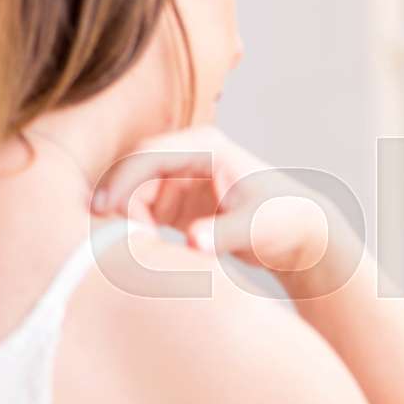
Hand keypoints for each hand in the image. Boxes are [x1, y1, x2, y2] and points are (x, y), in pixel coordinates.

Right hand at [90, 126, 340, 277]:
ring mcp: (178, 180)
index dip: (120, 180)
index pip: (147, 154)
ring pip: (131, 196)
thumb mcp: (256, 227)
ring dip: (125, 220)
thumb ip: (222, 233)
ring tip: (136, 253)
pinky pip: (140, 214)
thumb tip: (193, 242)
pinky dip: (135, 231)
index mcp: (205, 148)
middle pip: (131, 174)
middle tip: (119, 243)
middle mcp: (187, 157)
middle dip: (118, 205)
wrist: (300, 235)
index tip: (103, 211)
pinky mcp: (175, 204)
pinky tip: (143, 256)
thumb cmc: (284, 222)